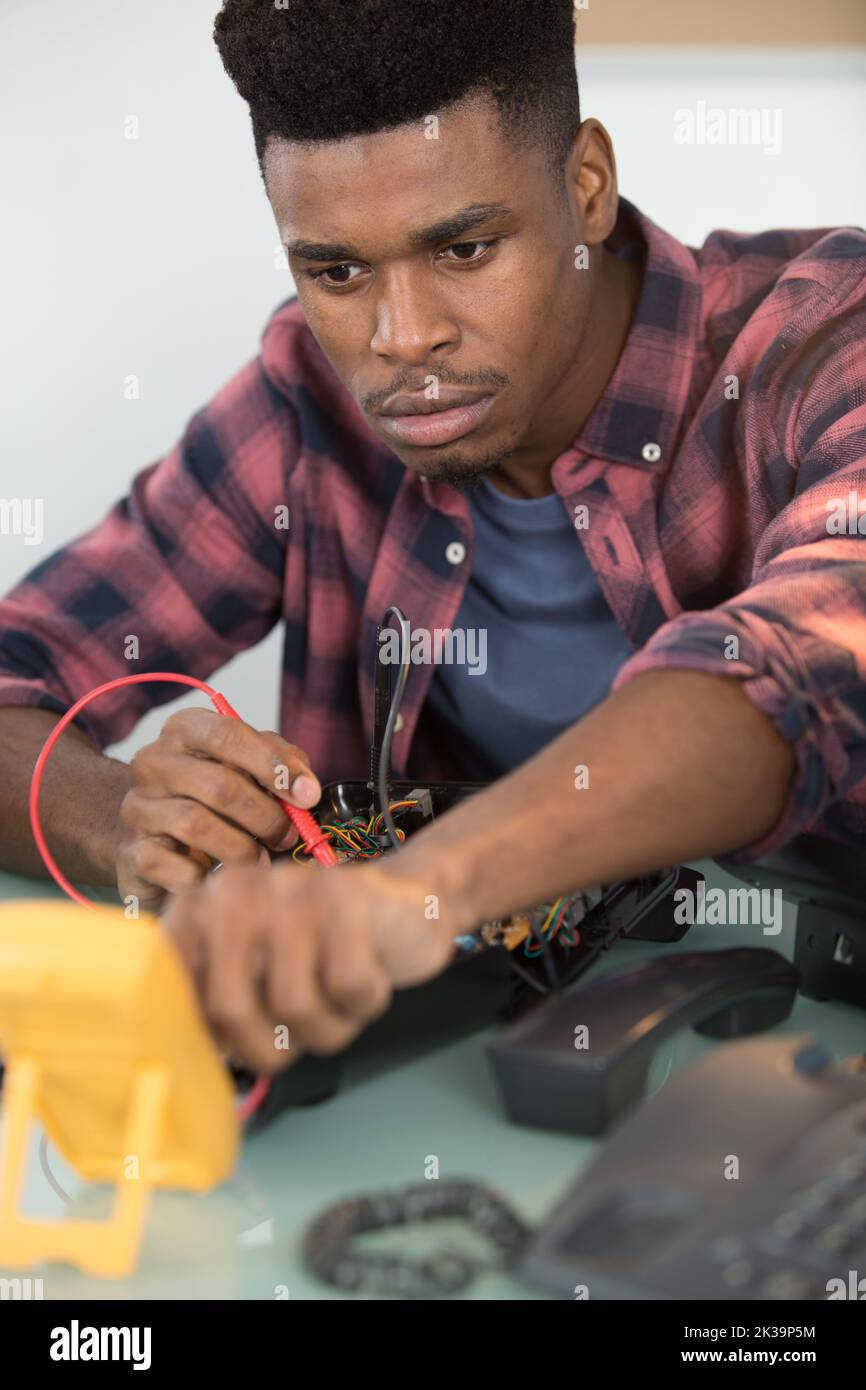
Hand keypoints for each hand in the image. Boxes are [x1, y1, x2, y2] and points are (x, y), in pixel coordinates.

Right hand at [114, 709, 320, 912]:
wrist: (153, 834)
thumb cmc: (210, 797)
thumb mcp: (247, 766)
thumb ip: (280, 762)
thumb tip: (305, 786)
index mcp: (184, 730)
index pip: (227, 733)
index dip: (272, 765)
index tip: (307, 794)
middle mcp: (153, 762)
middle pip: (218, 784)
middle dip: (265, 816)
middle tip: (288, 836)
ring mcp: (136, 807)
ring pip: (196, 824)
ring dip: (242, 848)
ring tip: (261, 860)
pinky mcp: (132, 853)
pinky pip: (176, 867)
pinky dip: (207, 877)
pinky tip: (218, 877)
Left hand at [160, 857, 459, 1072]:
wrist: (400, 906)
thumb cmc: (315, 955)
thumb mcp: (247, 977)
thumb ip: (202, 1005)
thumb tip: (173, 1062)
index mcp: (196, 909)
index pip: (167, 991)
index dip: (202, 1037)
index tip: (232, 1045)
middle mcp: (234, 890)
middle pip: (229, 1008)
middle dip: (268, 1046)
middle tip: (294, 1037)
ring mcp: (293, 890)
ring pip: (295, 1006)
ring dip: (326, 1028)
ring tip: (336, 1001)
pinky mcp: (350, 901)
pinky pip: (349, 989)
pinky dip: (364, 1003)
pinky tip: (368, 974)